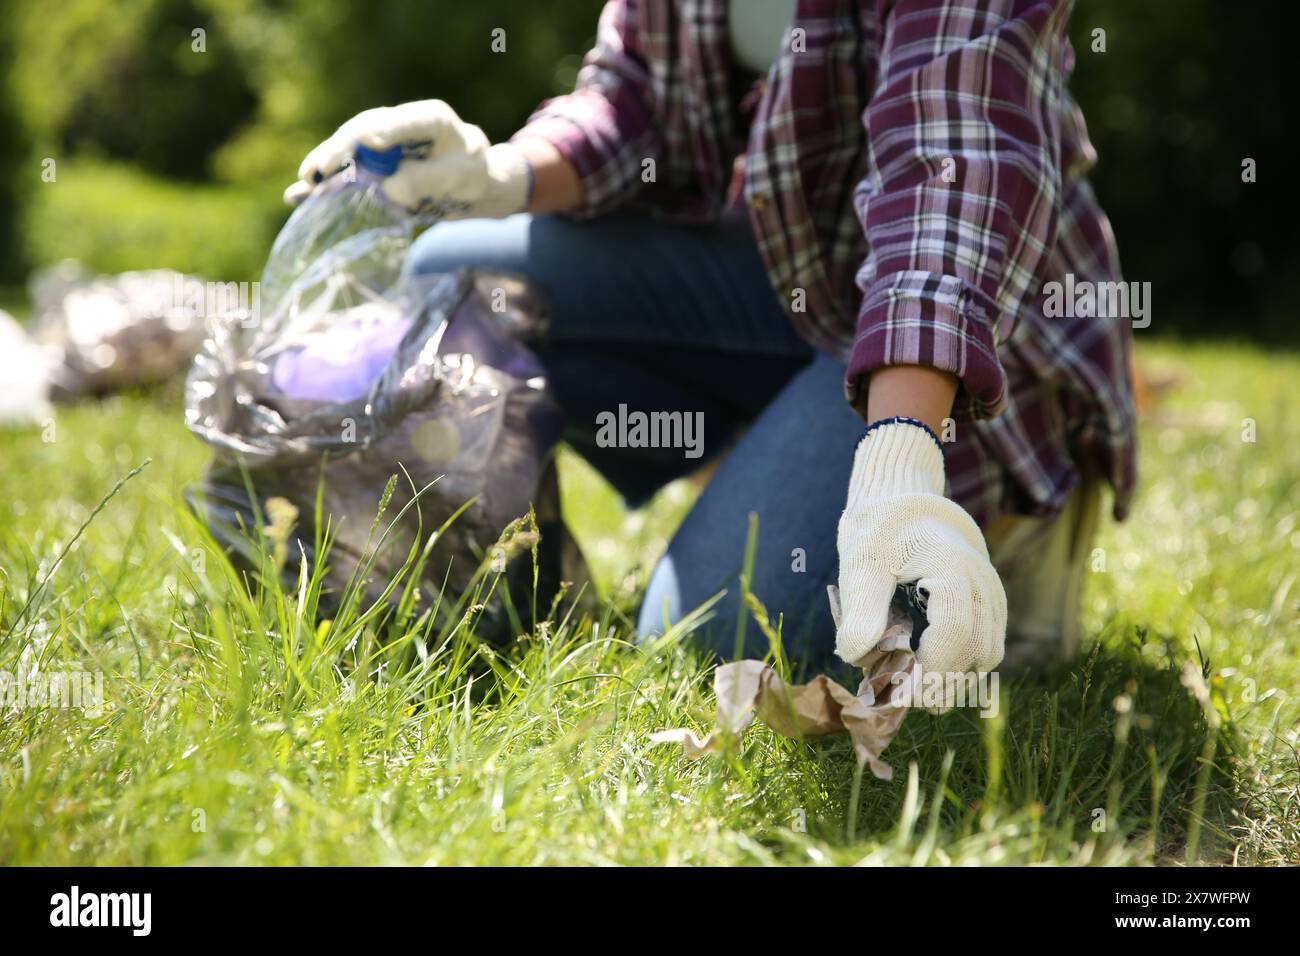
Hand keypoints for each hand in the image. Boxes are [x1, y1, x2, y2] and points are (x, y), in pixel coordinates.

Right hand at [283, 99, 530, 218]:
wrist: (475, 184)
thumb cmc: (472, 174)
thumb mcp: (460, 177)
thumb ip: (427, 179)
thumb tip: (390, 186)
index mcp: (429, 118)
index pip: (397, 122)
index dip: (377, 133)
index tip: (364, 143)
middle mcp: (400, 125)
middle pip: (362, 133)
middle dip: (338, 151)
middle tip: (316, 171)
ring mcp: (384, 143)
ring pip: (348, 151)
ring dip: (324, 167)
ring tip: (303, 183)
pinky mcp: (375, 163)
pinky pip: (347, 171)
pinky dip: (326, 183)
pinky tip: (299, 195)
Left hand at [835, 420, 1005, 702]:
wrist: (907, 509)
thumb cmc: (881, 534)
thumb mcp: (861, 564)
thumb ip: (861, 610)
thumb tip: (857, 658)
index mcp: (953, 568)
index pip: (955, 634)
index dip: (931, 671)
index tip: (899, 693)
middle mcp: (983, 584)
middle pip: (977, 652)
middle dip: (939, 682)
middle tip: (897, 693)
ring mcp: (993, 597)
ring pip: (986, 657)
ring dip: (950, 676)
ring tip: (907, 678)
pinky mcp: (991, 609)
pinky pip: (984, 650)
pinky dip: (956, 665)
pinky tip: (922, 665)